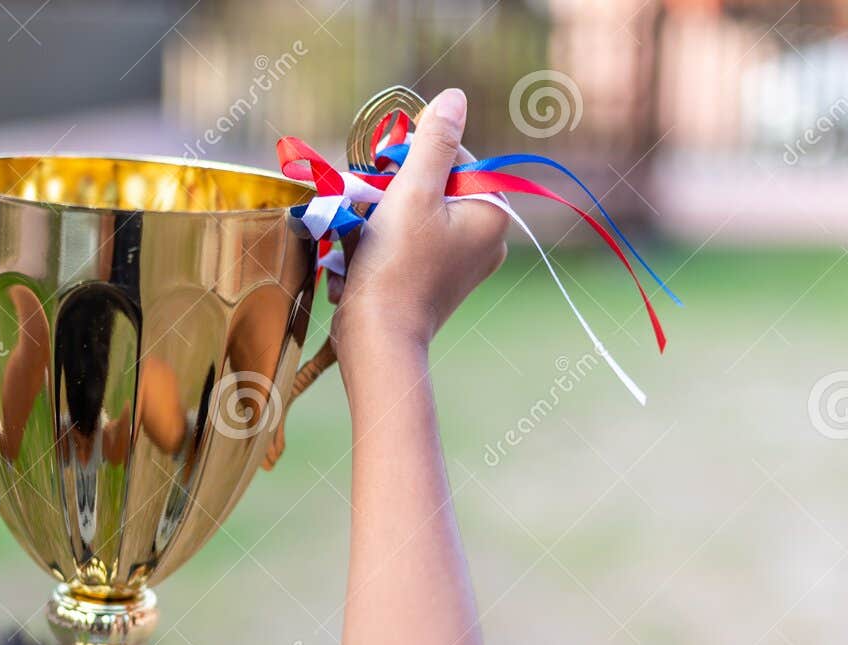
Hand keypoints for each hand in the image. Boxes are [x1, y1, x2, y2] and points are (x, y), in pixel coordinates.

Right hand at [331, 88, 506, 355]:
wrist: (376, 342)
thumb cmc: (394, 267)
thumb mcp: (412, 194)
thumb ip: (433, 143)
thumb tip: (454, 98)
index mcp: (491, 214)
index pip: (454, 156)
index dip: (411, 157)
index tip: (379, 173)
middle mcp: (484, 239)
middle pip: (433, 185)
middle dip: (390, 191)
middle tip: (362, 205)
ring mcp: (459, 264)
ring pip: (415, 214)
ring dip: (379, 216)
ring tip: (357, 237)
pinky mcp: (433, 282)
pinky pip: (407, 244)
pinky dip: (380, 243)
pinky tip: (359, 257)